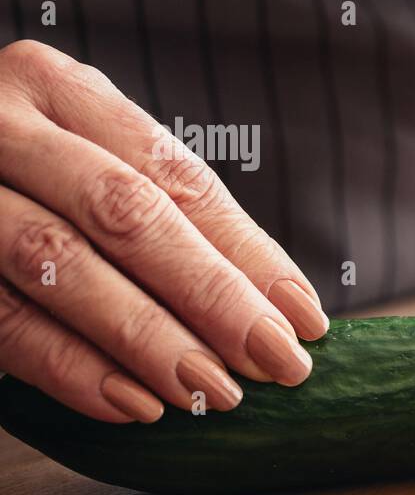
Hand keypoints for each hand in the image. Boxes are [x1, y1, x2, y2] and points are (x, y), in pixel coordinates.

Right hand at [0, 40, 328, 422]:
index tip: (304, 320)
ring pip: (54, 261)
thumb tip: (285, 311)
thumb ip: (173, 222)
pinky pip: (1, 318)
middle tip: (276, 361)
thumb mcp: (93, 175)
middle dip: (210, 294)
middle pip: (121, 211)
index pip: (172, 176)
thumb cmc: (28, 190)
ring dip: (146, 338)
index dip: (246, 252)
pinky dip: (70, 367)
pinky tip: (133, 404)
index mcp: (57, 90)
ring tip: (213, 392)